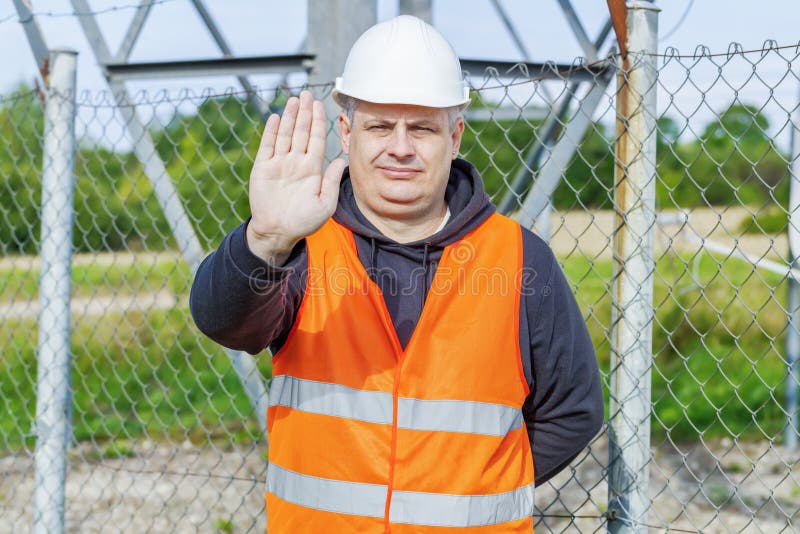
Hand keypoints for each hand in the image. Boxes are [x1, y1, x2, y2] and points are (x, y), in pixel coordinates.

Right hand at [246, 90, 345, 264]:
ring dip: (289, 117)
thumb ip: (331, 182)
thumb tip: (340, 161)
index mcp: (312, 169)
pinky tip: (275, 117)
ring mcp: (279, 164)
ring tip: (294, 100)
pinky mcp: (263, 168)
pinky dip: (271, 131)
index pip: (317, 139)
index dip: (318, 122)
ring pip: (285, 134)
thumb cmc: (304, 222)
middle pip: (301, 132)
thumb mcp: (325, 204)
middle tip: (307, 94)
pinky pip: (268, 146)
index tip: (320, 105)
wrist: (278, 232)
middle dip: (305, 113)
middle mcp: (296, 163)